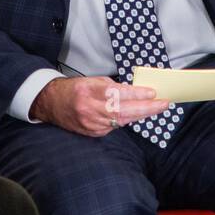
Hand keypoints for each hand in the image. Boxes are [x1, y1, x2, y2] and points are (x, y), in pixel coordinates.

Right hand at [29, 76, 169, 137]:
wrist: (51, 104)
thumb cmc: (74, 89)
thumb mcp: (92, 81)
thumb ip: (113, 87)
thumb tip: (135, 91)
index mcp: (89, 92)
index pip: (117, 94)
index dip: (136, 94)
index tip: (152, 92)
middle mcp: (90, 109)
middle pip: (123, 111)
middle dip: (146, 108)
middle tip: (164, 103)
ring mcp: (92, 124)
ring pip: (122, 121)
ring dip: (140, 114)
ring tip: (156, 107)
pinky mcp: (93, 133)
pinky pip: (115, 127)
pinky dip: (126, 120)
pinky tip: (135, 114)